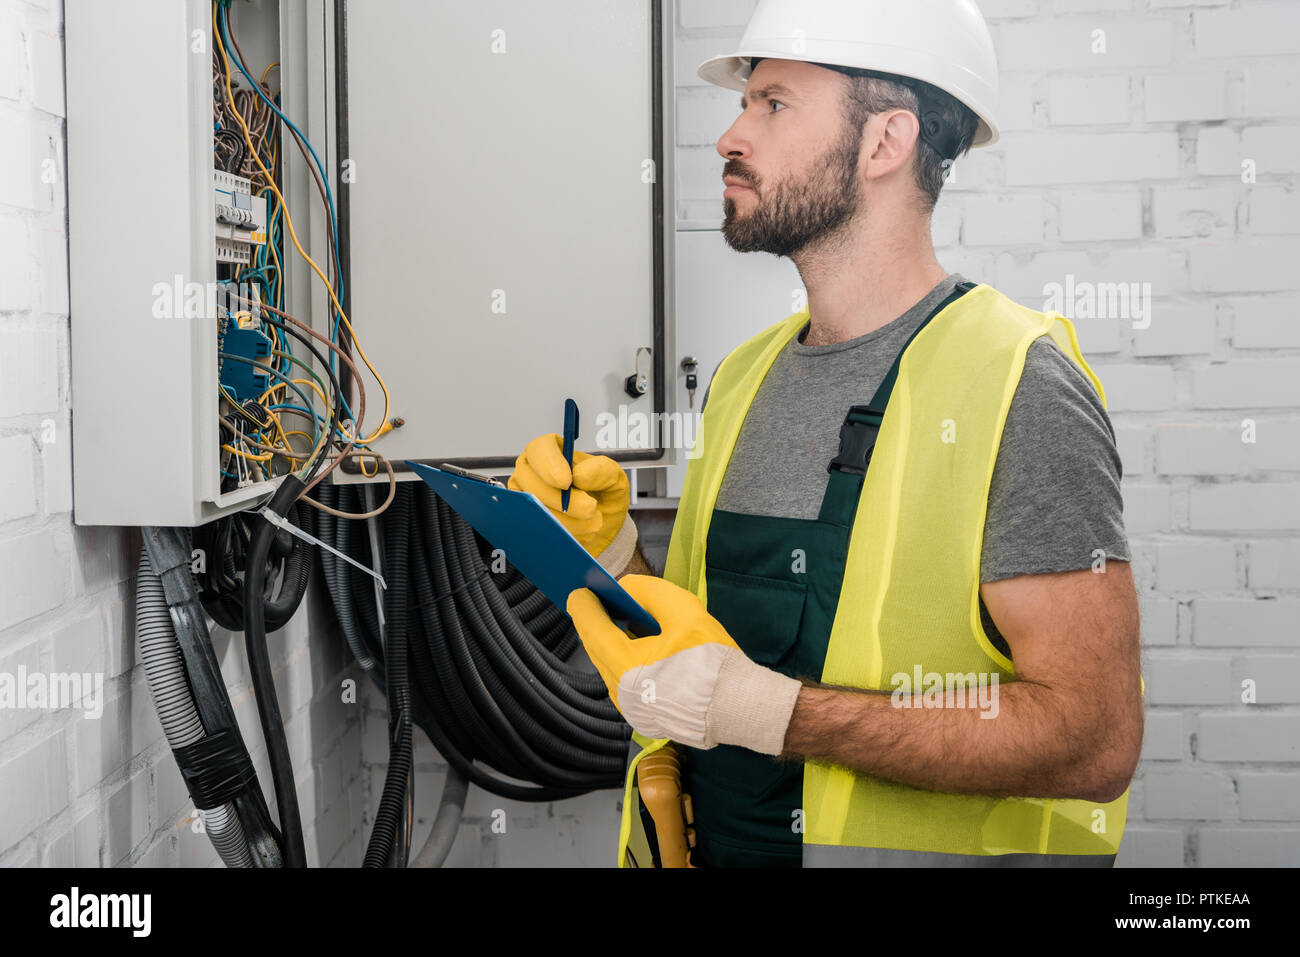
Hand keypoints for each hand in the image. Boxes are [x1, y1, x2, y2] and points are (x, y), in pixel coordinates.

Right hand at [509, 434, 636, 574]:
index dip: (549, 465)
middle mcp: (531, 470)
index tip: (566, 482)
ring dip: (565, 519)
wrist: (603, 524)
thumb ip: (601, 471)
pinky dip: (560, 532)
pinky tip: (580, 531)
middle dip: (561, 499)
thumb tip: (579, 475)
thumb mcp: (613, 477)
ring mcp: (524, 495)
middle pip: (531, 481)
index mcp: (550, 450)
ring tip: (592, 521)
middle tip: (589, 508)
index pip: (539, 450)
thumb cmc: (603, 493)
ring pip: (533, 507)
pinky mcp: (525, 519)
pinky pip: (535, 527)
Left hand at [566, 575, 801, 754]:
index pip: (594, 630)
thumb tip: (625, 588)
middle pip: (598, 650)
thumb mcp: (685, 612)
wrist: (739, 707)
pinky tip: (635, 647)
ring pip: (610, 668)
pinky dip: (623, 660)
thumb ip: (650, 594)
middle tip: (594, 600)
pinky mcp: (645, 717)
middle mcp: (622, 693)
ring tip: (613, 619)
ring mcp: (632, 710)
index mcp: (626, 668)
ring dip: (609, 642)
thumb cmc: (713, 660)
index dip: (584, 607)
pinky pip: (624, 682)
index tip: (579, 589)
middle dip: (594, 622)